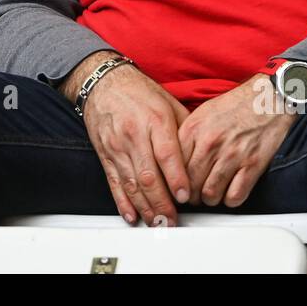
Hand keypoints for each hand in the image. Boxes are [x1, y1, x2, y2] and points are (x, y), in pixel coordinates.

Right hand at [68, 53, 192, 226]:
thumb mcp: (168, 102)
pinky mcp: (105, 155)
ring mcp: (117, 147)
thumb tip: (203, 154)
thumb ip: (185, 130)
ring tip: (158, 223)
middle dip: (162, 203)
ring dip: (145, 208)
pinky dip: (123, 202)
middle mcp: (135, 135)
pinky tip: (132, 215)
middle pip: (149, 175)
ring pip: (132, 184)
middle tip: (173, 220)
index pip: (167, 154)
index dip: (176, 178)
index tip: (185, 197)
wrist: (103, 82)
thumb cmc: (138, 92)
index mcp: (155, 120)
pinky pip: (114, 183)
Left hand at [178, 73, 295, 206]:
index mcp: (193, 129)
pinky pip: (235, 196)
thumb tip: (174, 161)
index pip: (173, 167)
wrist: (269, 98)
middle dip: (190, 195)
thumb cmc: (236, 106)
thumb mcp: (202, 114)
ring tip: (211, 194)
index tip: (176, 188)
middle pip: (189, 185)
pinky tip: (230, 192)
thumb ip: (186, 137)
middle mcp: (210, 143)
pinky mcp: (253, 165)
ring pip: (210, 195)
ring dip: (210, 200)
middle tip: (194, 195)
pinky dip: (231, 200)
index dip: (173, 182)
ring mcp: (232, 155)